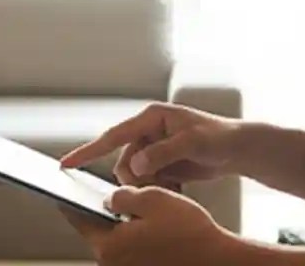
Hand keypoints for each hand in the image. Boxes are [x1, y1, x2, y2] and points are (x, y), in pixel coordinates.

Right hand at [60, 102, 242, 187]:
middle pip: (124, 163)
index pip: (113, 136)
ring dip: (151, 184)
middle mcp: (148, 132)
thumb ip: (163, 152)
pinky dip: (160, 187)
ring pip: (134, 176)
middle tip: (165, 179)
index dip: (88, 151)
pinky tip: (180, 181)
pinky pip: (148, 182)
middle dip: (139, 177)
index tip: (66, 164)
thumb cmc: (219, 137)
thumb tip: (136, 163)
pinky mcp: (161, 163)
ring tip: (176, 179)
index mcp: (150, 118)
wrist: (238, 149)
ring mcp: (154, 148)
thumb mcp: (193, 142)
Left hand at [61, 186, 239, 265]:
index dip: (70, 198)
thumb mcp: (153, 198)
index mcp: (109, 246)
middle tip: (113, 191)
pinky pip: (131, 250)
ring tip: (140, 205)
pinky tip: (152, 223)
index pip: (78, 218)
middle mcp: (113, 264)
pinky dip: (136, 236)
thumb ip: (123, 196)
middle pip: (98, 230)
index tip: (61, 188)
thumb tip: (109, 199)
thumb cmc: (189, 231)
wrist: (218, 259)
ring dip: (123, 223)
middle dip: (104, 209)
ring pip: (116, 239)